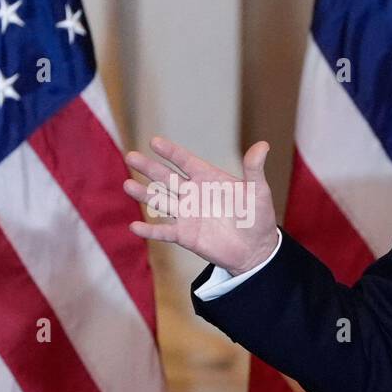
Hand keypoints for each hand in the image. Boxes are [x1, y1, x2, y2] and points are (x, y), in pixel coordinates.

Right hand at [123, 136, 279, 275]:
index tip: (155, 142)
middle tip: (131, 156)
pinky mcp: (184, 235)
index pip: (186, 161)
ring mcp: (186, 214)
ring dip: (144, 194)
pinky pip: (164, 231)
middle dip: (149, 168)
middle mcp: (192, 193)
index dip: (171, 152)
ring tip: (127, 185)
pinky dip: (150, 230)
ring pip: (160, 201)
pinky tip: (135, 226)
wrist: (256, 249)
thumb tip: (263, 145)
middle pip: (166, 178)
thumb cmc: (258, 217)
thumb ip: (254, 170)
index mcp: (208, 179)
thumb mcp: (258, 192)